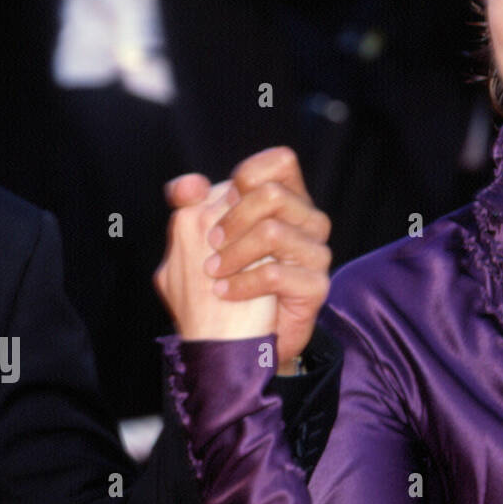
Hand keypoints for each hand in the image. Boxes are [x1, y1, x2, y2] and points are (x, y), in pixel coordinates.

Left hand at [161, 147, 332, 372]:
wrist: (239, 341)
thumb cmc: (221, 282)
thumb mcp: (195, 241)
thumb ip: (189, 206)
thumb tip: (186, 185)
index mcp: (286, 201)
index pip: (282, 162)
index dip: (249, 172)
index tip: (219, 199)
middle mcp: (308, 222)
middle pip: (273, 194)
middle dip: (231, 218)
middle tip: (210, 244)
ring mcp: (316, 253)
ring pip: (273, 232)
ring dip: (233, 255)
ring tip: (212, 273)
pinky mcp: (316, 286)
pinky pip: (275, 274)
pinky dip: (240, 284)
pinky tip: (224, 293)